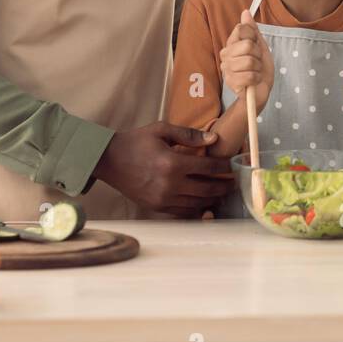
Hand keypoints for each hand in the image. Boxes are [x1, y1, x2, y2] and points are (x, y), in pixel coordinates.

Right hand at [95, 121, 230, 216]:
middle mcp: (170, 184)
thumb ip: (189, 135)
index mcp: (172, 163)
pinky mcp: (157, 207)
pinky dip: (197, 207)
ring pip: (197, 203)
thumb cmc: (135, 142)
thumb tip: (213, 140)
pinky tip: (204, 202)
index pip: (208, 167)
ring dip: (213, 199)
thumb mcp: (161, 130)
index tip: (232, 165)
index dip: (224, 167)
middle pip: (207, 189)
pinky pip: (183, 211)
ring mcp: (163, 198)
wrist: (108, 160)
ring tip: (222, 192)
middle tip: (233, 182)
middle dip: (224, 186)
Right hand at [220, 10, 273, 111]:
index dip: (254, 38)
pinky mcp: (230, 83)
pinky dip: (256, 79)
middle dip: (258, 55)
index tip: (256, 47)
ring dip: (258, 68)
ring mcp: (226, 69)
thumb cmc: (260, 69)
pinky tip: (253, 81)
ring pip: (249, 61)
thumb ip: (252, 30)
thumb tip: (246, 12)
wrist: (260, 90)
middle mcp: (225, 55)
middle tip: (257, 63)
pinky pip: (249, 76)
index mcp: (231, 44)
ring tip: (255, 72)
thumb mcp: (260, 46)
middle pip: (247, 45)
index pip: (242, 30)